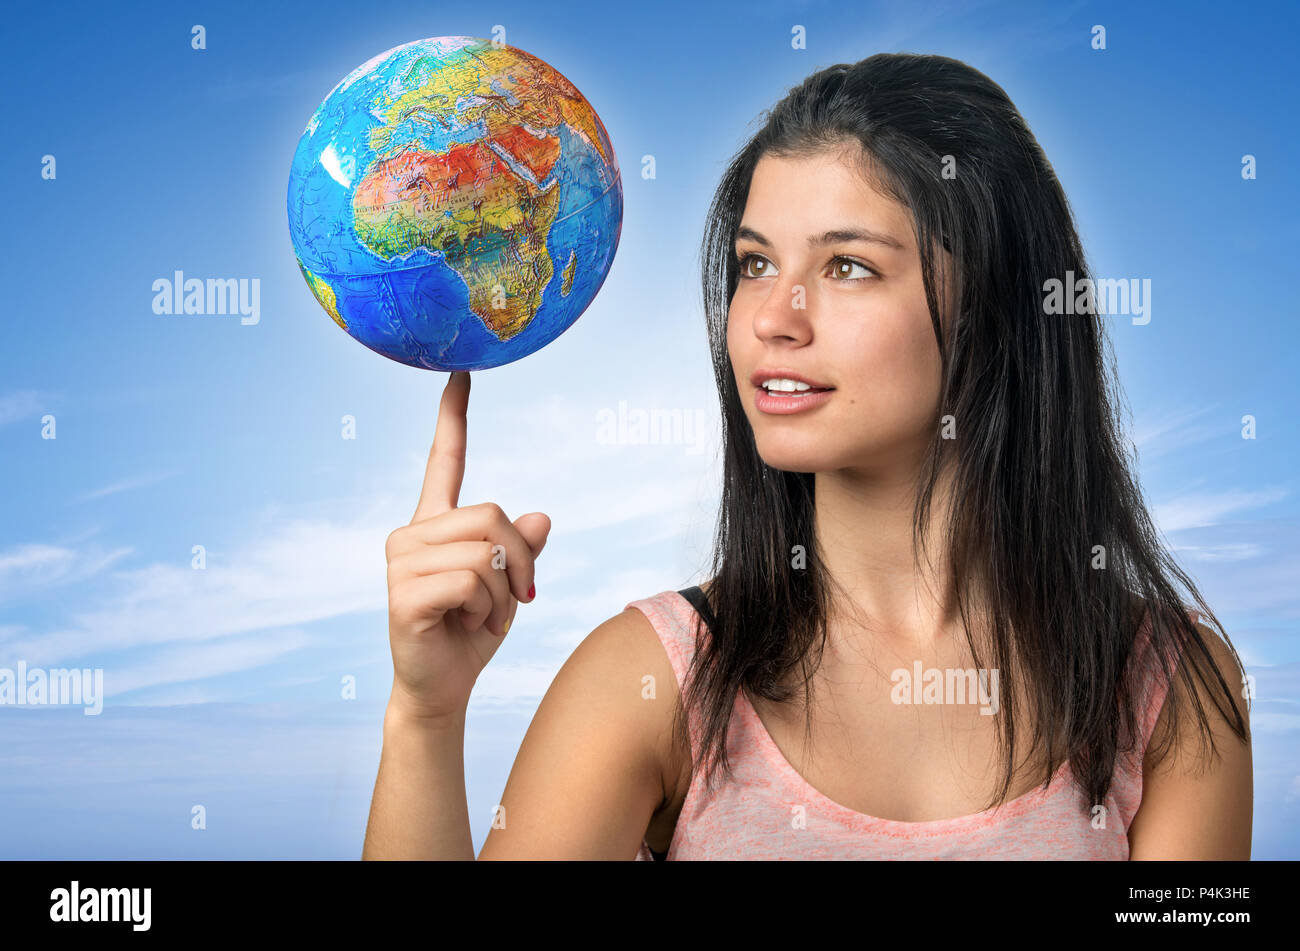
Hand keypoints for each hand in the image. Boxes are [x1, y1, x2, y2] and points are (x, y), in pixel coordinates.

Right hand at [383, 371, 549, 722]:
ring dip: (505, 593)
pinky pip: (473, 580)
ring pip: (487, 550)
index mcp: (435, 525)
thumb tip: (542, 515)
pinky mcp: (403, 593)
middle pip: (492, 514)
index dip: (453, 418)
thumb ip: (522, 548)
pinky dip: (489, 608)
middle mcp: (412, 534)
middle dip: (522, 559)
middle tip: (520, 597)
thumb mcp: (509, 585)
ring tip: (485, 617)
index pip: (445, 461)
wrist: (442, 688)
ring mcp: (402, 562)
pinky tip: (467, 625)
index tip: (461, 373)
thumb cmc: (471, 632)